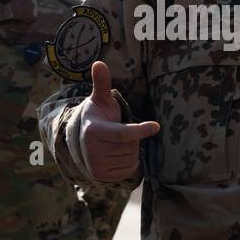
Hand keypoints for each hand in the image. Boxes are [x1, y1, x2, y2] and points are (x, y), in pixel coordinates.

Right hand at [78, 60, 158, 181]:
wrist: (83, 141)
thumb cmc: (98, 116)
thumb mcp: (100, 100)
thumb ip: (102, 83)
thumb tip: (98, 63)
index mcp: (93, 130)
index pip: (122, 132)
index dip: (140, 130)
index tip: (156, 126)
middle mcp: (93, 150)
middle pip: (130, 146)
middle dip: (132, 138)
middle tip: (120, 131)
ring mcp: (97, 166)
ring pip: (131, 158)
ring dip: (131, 149)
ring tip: (118, 142)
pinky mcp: (103, 176)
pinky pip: (130, 169)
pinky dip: (130, 161)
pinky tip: (118, 154)